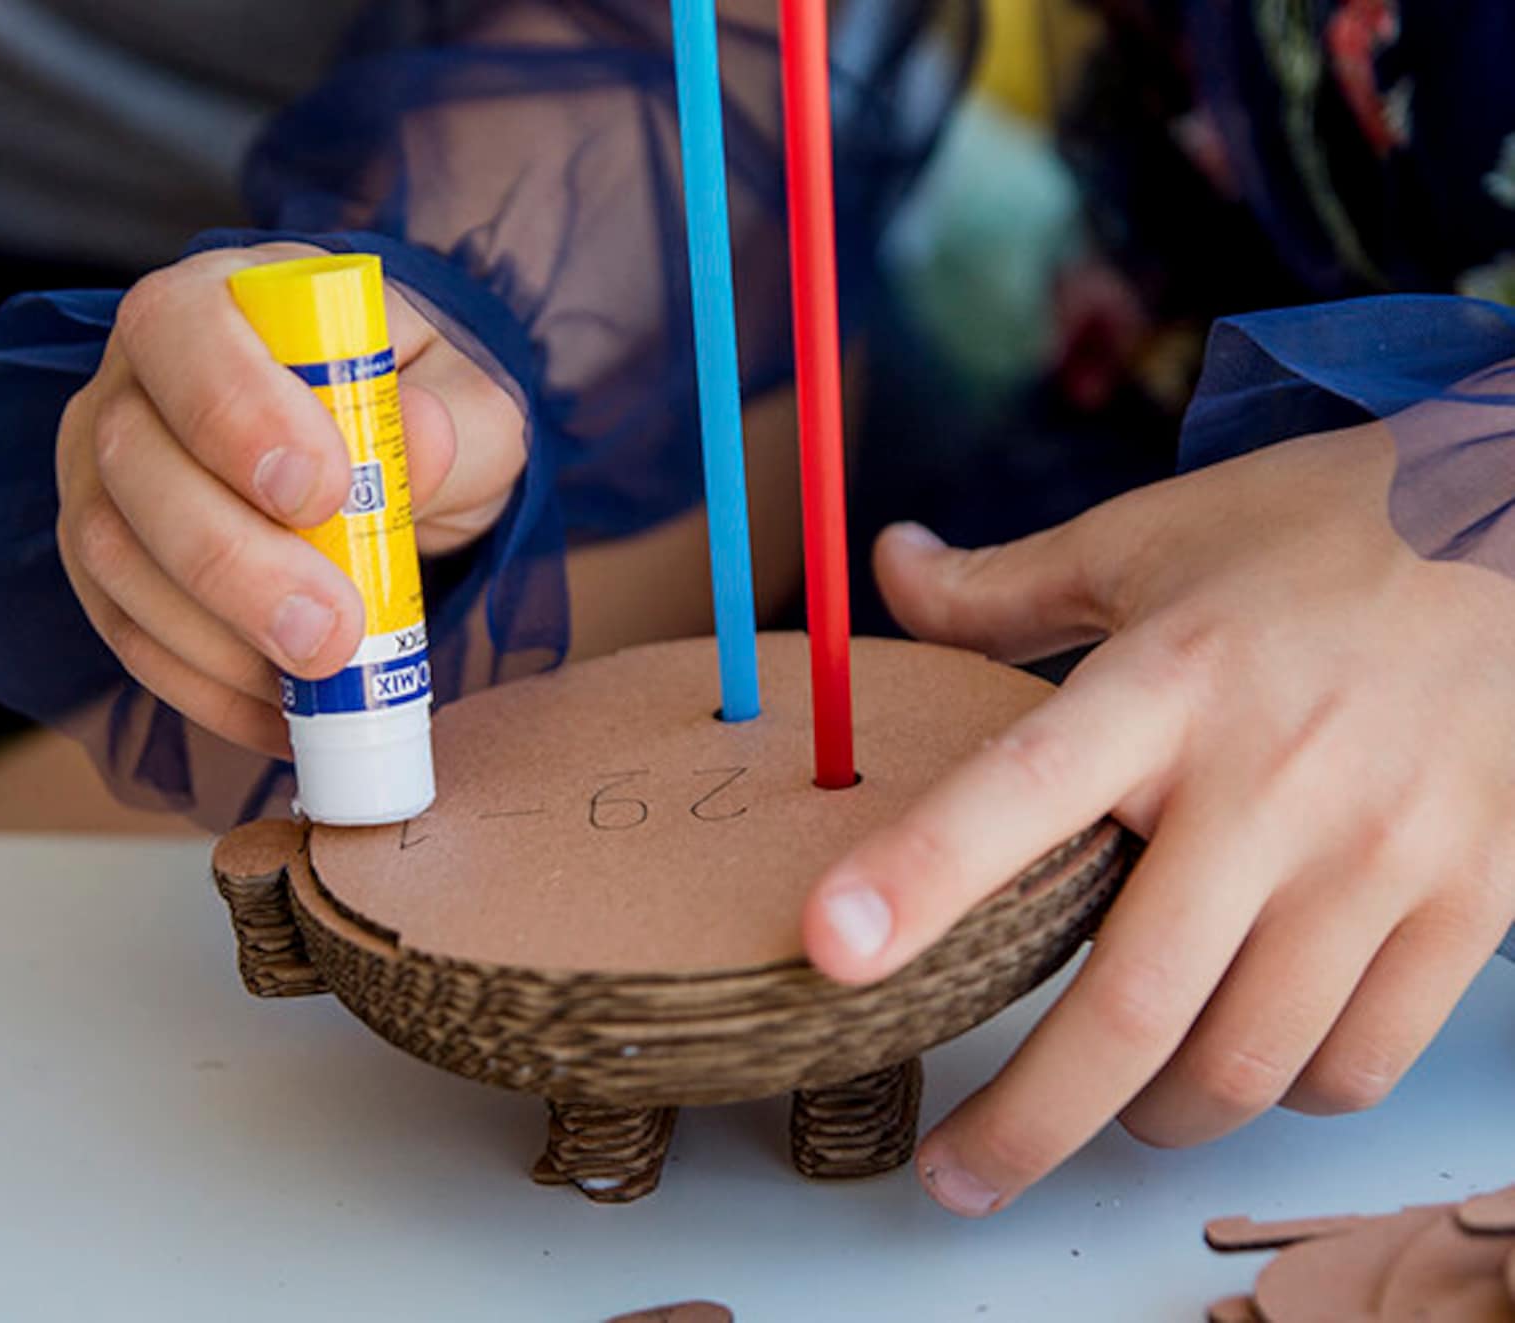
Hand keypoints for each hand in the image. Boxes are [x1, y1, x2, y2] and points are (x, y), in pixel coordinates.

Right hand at [56, 244, 525, 757]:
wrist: (388, 468)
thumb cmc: (418, 415)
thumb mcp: (468, 404)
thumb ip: (455, 420)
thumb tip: (419, 448)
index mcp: (223, 304)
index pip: (184, 330)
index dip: (236, 414)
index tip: (320, 492)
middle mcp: (138, 382)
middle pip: (134, 463)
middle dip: (233, 562)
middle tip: (332, 633)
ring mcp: (108, 478)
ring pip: (116, 559)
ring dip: (217, 639)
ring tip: (322, 681)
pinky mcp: (114, 570)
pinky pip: (130, 635)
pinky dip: (205, 689)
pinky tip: (283, 715)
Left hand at [802, 422, 1514, 1215]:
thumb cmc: (1324, 536)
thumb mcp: (1153, 539)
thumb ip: (1005, 586)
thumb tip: (884, 562)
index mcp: (1169, 682)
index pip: (1023, 789)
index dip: (919, 877)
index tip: (833, 951)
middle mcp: (1271, 781)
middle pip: (1132, 1000)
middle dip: (1026, 1117)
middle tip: (954, 1172)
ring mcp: (1379, 854)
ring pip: (1245, 1059)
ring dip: (1153, 1116)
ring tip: (1109, 1109)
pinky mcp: (1469, 900)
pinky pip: (1357, 1058)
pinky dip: (1283, 1092)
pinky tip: (1245, 1057)